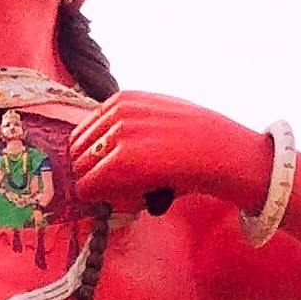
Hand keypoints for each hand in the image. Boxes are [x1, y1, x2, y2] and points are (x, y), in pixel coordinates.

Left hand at [68, 92, 271, 215]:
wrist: (223, 151)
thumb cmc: (199, 139)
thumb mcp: (161, 116)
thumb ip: (132, 125)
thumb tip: (106, 151)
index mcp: (123, 99)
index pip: (83, 131)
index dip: (91, 157)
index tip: (104, 175)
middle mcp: (116, 112)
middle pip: (77, 150)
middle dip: (91, 173)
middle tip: (115, 190)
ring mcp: (118, 135)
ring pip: (81, 169)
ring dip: (97, 187)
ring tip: (129, 194)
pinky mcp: (122, 161)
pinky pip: (89, 186)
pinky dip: (99, 199)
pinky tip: (128, 200)